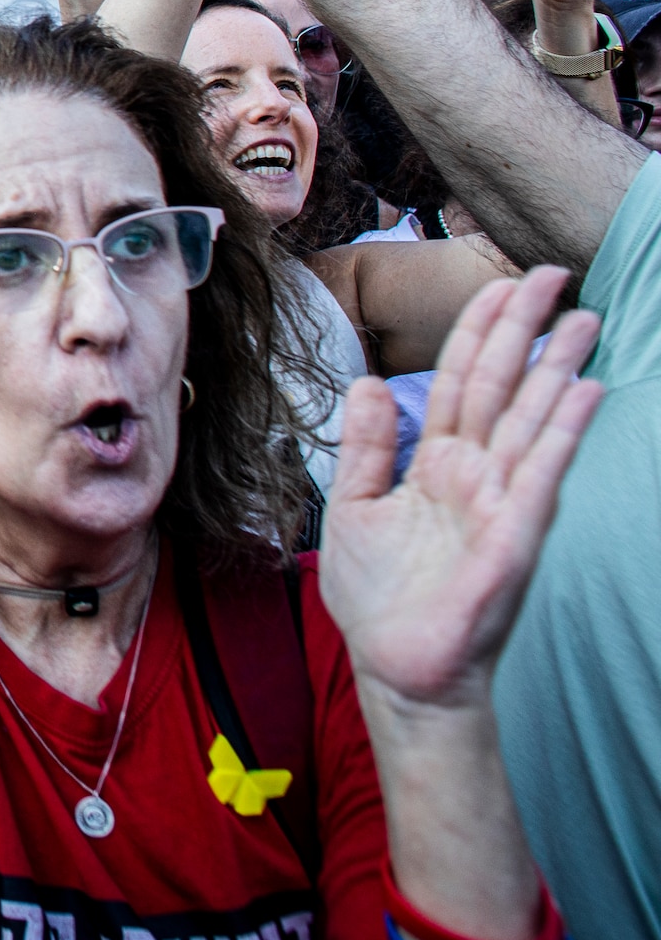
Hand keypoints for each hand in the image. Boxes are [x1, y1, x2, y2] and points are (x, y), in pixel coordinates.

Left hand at [323, 268, 601, 707]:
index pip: (457, 380)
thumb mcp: (354, 507)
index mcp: (433, 463)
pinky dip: (563, 428)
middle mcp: (472, 473)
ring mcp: (498, 499)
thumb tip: (368, 384)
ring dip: (558, 366)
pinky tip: (584, 387)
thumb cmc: (379, 597)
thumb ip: (365, 446)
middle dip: (524, 328)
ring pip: (531, 416)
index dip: (476, 331)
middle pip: (500, 383)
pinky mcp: (514, 532)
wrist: (396, 666)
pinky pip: (541, 469)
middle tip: (552, 273)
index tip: (499, 284)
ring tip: (585, 317)